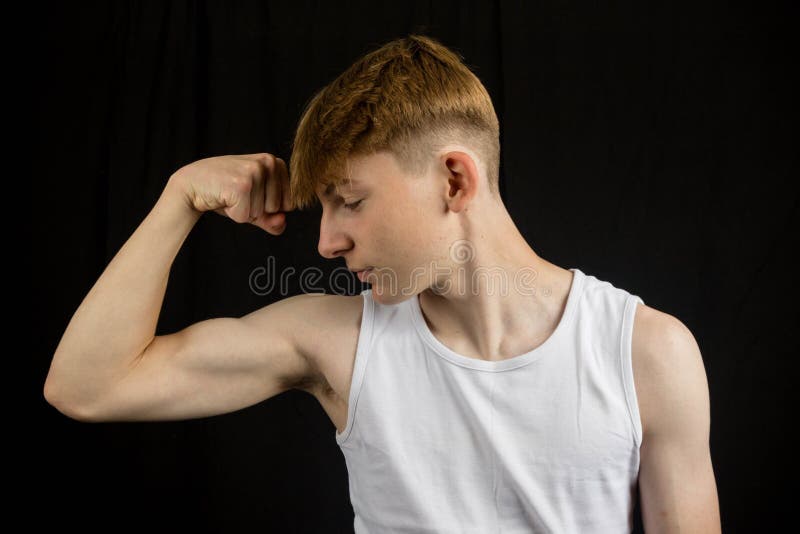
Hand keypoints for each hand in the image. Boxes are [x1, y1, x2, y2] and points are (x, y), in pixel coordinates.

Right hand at [169, 153, 294, 234]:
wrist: (192, 184)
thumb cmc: (226, 193)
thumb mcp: (255, 206)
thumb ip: (273, 219)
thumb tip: (282, 220)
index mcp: (276, 163)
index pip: (289, 204)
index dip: (267, 207)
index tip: (250, 193)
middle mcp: (268, 162)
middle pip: (276, 209)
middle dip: (255, 209)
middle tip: (237, 193)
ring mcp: (255, 171)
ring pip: (260, 213)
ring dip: (243, 211)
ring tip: (230, 194)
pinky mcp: (241, 184)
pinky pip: (245, 217)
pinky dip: (233, 214)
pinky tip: (223, 197)